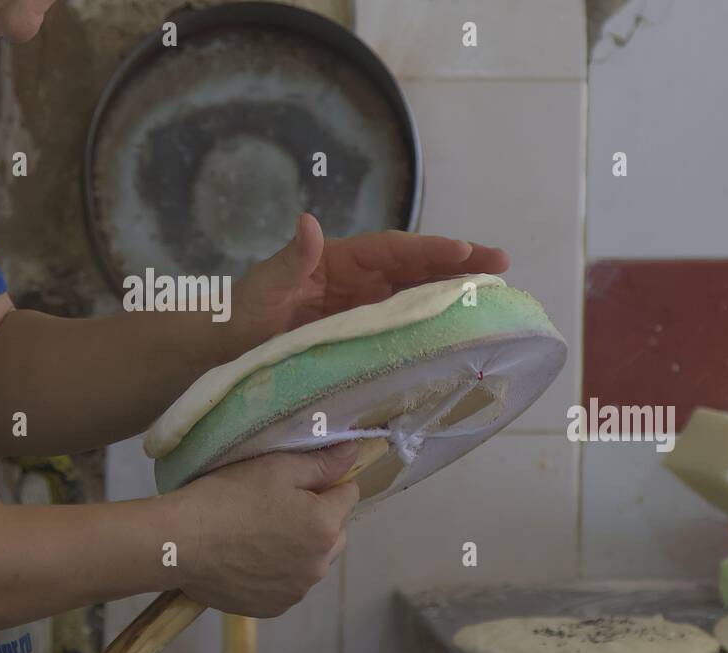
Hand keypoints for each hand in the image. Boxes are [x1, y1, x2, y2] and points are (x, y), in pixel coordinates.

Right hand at [170, 442, 360, 616]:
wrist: (179, 544)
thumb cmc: (227, 498)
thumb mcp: (276, 468)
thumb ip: (321, 464)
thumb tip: (353, 454)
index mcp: (325, 526)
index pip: (349, 496)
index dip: (326, 485)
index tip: (298, 483)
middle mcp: (319, 563)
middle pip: (336, 532)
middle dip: (318, 519)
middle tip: (278, 508)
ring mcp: (297, 589)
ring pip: (313, 561)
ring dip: (300, 548)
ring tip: (260, 534)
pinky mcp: (274, 607)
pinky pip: (289, 584)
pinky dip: (279, 572)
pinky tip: (250, 559)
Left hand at [223, 213, 510, 358]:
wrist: (226, 354)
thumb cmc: (241, 316)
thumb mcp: (262, 287)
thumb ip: (289, 261)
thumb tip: (309, 224)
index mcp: (341, 261)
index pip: (393, 250)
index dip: (429, 250)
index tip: (463, 252)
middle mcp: (363, 281)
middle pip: (419, 267)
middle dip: (460, 264)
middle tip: (502, 265)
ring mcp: (369, 310)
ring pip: (421, 295)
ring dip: (458, 293)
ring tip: (497, 296)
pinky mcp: (371, 339)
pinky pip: (409, 329)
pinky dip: (437, 327)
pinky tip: (464, 335)